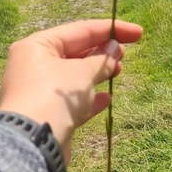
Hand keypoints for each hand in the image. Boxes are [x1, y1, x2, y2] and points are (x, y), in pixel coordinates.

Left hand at [0, 19, 142, 164]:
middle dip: (102, 52)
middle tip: (125, 54)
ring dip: (97, 73)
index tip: (138, 33)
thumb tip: (114, 50)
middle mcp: (34, 64)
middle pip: (75, 52)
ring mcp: (39, 90)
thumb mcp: (83, 72)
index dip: (111, 30)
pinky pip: (72, 100)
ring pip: (74, 76)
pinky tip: (107, 98)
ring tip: (119, 70)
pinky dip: (90, 97)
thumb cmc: (56, 96)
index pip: (80, 30)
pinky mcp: (47, 113)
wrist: (34, 141)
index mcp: (38, 45)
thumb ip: (102, 60)